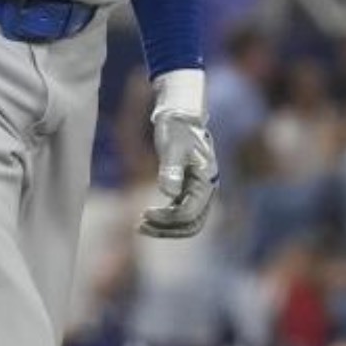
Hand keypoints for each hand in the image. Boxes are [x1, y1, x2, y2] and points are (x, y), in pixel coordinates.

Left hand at [139, 74, 218, 238]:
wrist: (180, 115)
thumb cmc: (176, 128)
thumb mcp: (172, 146)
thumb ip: (171, 169)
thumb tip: (169, 193)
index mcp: (206, 181)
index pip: (189, 213)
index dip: (167, 219)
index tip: (144, 214)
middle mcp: (206, 190)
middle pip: (191, 224)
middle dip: (166, 229)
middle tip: (139, 226)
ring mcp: (199, 191)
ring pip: (187, 222)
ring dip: (165, 228)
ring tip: (139, 225)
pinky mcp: (189, 190)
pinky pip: (181, 213)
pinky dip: (166, 219)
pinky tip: (146, 216)